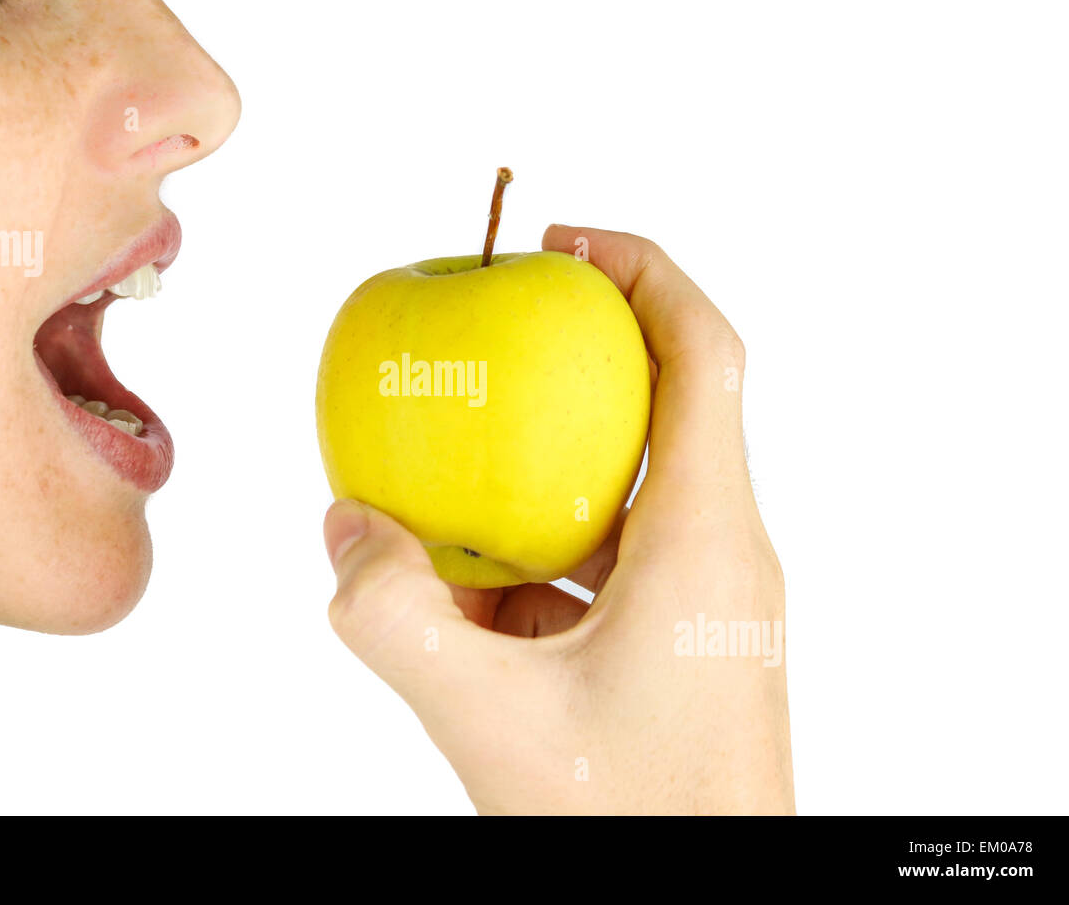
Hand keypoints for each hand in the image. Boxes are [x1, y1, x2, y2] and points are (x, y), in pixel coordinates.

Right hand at [322, 225, 793, 814]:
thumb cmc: (633, 826)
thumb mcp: (490, 721)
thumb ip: (395, 619)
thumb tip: (345, 527)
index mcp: (708, 539)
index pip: (704, 352)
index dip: (643, 268)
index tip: (560, 243)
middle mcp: (723, 552)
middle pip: (667, 401)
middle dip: (577, 354)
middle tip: (488, 332)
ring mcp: (704, 600)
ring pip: (627, 488)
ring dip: (545, 467)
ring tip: (450, 473)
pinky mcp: (679, 642)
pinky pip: (607, 560)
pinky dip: (537, 549)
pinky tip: (463, 588)